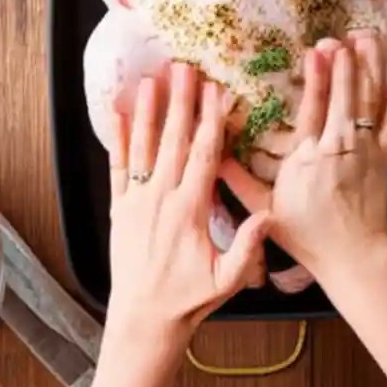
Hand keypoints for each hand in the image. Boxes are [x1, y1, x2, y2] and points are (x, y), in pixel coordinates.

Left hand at [106, 64, 271, 338]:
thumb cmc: (188, 299)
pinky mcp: (119, 208)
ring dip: (149, 111)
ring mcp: (136, 201)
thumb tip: (268, 216)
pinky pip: (118, 167)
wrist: (143, 317)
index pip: (204, 156)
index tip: (217, 92)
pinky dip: (118, 139)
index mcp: (190, 210)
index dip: (211, 121)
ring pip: (144, 147)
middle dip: (180, 102)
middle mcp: (161, 198)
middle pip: (174, 140)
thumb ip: (247, 248)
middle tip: (184, 68)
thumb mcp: (227, 280)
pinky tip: (117, 114)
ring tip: (152, 79)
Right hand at [220, 32, 386, 278]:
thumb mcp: (263, 208)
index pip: (314, 108)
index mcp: (308, 157)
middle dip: (344, 63)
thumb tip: (211, 156)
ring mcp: (365, 152)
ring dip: (369, 69)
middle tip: (340, 36)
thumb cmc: (305, 233)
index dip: (318, 77)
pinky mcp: (383, 159)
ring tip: (367, 39)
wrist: (352, 256)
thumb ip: (237, 180)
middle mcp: (339, 148)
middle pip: (345, 97)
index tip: (316, 50)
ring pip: (368, 102)